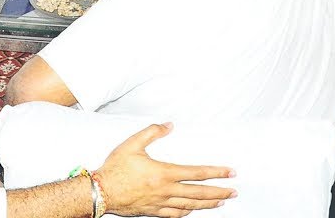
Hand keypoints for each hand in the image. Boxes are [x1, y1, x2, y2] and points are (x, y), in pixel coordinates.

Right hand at [97, 123, 235, 216]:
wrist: (100, 191)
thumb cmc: (115, 169)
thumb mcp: (132, 144)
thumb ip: (152, 132)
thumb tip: (169, 125)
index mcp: (163, 173)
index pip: (197, 173)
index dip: (216, 172)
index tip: (230, 172)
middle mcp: (165, 191)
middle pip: (199, 193)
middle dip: (219, 192)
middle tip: (233, 191)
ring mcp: (160, 203)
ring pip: (190, 206)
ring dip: (208, 204)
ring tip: (220, 202)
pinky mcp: (153, 211)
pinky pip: (175, 215)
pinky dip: (188, 212)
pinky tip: (193, 210)